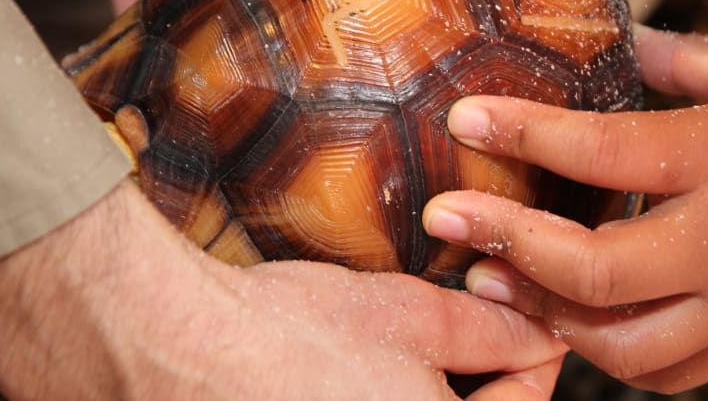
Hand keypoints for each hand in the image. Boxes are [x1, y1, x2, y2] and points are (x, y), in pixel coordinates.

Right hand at [0, 181, 567, 399]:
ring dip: (413, 391)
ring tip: (382, 357)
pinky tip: (337, 378)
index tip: (522, 324)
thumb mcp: (408, 315)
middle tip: (460, 335)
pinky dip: (364, 398)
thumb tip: (538, 331)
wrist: (170, 350)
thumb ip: (490, 329)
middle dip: (473, 382)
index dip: (529, 357)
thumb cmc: (284, 338)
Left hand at [421, 27, 707, 392]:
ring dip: (549, 316)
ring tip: (498, 278)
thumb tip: (623, 41)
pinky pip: (673, 372)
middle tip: (450, 219)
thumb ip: (685, 60)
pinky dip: (616, 355)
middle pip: (596, 269)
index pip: (604, 150)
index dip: (524, 132)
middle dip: (509, 244)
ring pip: (625, 343)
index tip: (466, 116)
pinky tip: (578, 322)